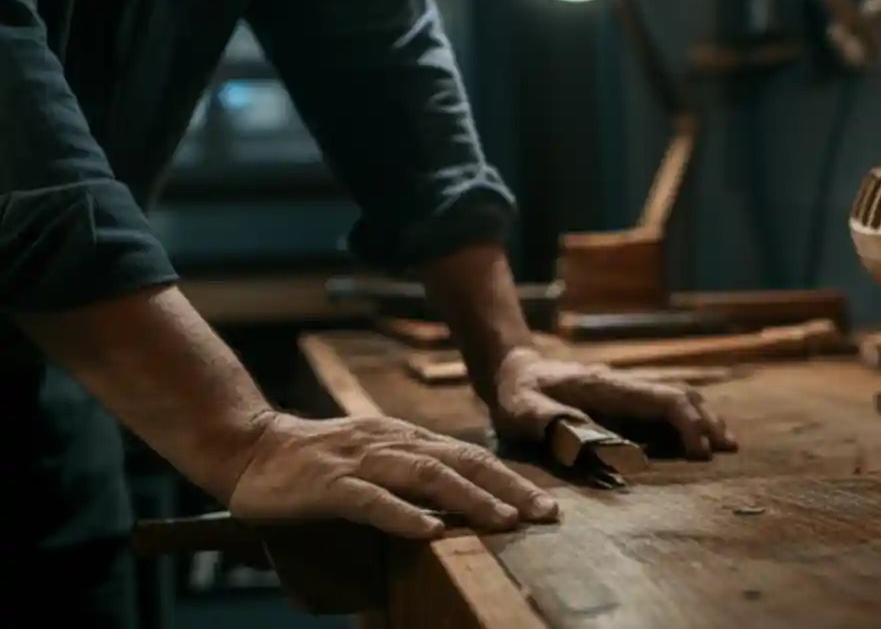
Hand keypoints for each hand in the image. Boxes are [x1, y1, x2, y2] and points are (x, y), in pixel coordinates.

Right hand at [227, 411, 559, 538]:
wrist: (250, 447)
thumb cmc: (315, 459)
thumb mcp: (373, 456)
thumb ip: (410, 471)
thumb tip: (456, 501)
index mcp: (405, 437)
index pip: (469, 456)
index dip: (508, 478)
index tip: (544, 502)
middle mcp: (391, 443)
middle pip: (460, 461)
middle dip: (506, 487)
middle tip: (543, 512)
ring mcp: (361, 461)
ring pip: (426, 476)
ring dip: (469, 499)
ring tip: (504, 520)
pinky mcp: (330, 484)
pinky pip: (372, 500)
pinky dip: (404, 514)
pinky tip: (431, 530)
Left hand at [490, 348, 737, 459]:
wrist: (513, 370)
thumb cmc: (518, 395)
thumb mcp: (523, 411)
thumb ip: (551, 423)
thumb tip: (592, 440)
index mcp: (606, 387)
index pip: (661, 399)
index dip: (686, 424)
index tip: (699, 453)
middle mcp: (622, 383)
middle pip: (678, 393)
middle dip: (706, 420)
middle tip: (728, 448)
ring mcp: (624, 387)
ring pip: (675, 394)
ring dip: (702, 415)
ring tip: (725, 441)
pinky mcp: (622, 396)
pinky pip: (663, 402)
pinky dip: (687, 416)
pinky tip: (697, 434)